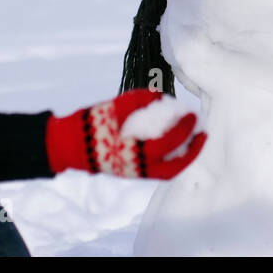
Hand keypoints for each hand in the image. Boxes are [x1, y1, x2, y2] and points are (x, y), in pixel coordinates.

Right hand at [46, 89, 205, 178]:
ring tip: (195, 139)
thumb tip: (164, 98)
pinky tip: (178, 145)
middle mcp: (136, 166)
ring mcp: (134, 173)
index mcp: (132, 150)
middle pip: (173, 164)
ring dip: (184, 156)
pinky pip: (158, 172)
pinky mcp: (131, 174)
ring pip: (167, 172)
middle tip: (202, 130)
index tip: (192, 114)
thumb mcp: (117, 105)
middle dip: (191, 148)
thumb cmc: (94, 121)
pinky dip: (171, 160)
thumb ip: (141, 100)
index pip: (167, 142)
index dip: (183, 128)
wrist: (70, 143)